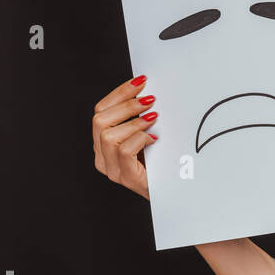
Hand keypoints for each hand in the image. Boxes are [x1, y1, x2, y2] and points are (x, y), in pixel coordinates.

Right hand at [92, 74, 157, 200]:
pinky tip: (154, 139)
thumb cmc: (162, 163)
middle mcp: (102, 157)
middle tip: (150, 100)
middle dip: (127, 104)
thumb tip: (148, 91)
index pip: (100, 111)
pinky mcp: (126, 177)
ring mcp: (112, 169)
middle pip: (99, 120)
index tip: (141, 81)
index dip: (120, 93)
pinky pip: (123, 150)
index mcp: (103, 144)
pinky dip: (140, 139)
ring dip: (134, 122)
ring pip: (107, 135)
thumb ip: (142, 118)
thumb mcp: (147, 136)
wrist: (175, 192)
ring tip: (153, 120)